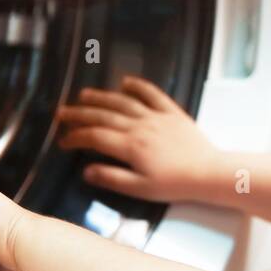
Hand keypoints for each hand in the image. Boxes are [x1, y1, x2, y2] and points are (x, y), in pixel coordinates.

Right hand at [55, 75, 224, 202]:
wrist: (208, 173)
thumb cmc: (174, 184)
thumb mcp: (140, 189)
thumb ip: (112, 178)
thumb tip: (87, 171)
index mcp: (130, 146)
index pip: (95, 137)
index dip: (76, 137)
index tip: (63, 140)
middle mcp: (140, 126)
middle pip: (104, 115)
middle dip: (80, 114)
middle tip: (62, 113)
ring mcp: (156, 116)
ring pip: (123, 102)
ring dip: (102, 97)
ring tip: (84, 94)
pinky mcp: (172, 112)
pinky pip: (153, 94)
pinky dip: (138, 86)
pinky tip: (125, 81)